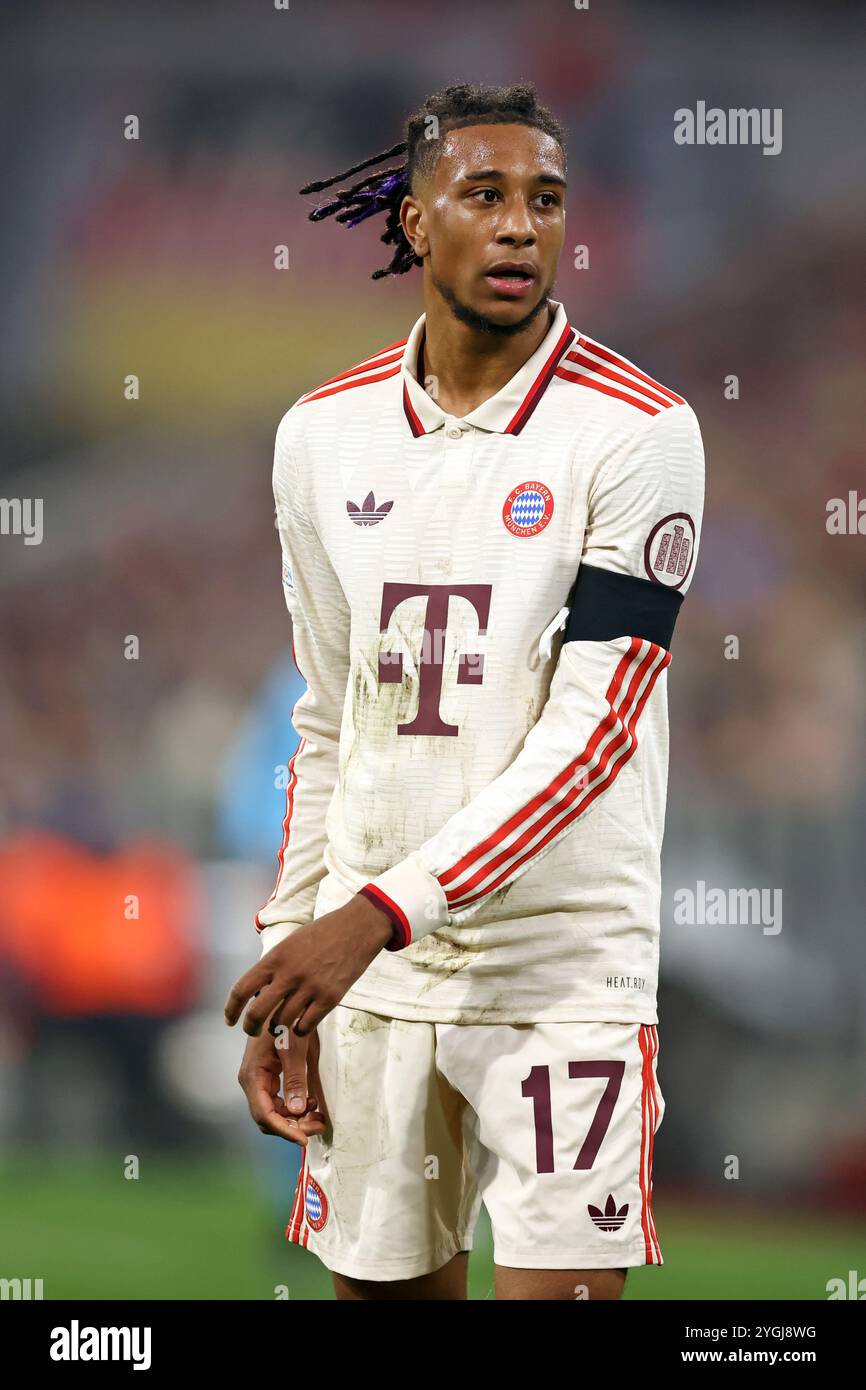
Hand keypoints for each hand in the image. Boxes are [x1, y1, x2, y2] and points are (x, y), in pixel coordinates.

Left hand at [224, 895, 393, 1037]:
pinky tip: (301, 1024)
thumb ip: (273, 967)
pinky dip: (299, 1030)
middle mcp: (289, 974)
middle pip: (257, 1013)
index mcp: (275, 958)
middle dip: (250, 1027)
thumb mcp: (289, 943)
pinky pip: (305, 1027)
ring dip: (277, 1029)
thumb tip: (256, 992)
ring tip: (280, 1025)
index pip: (241, 989)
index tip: (230, 1020)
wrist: (357, 928)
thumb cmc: (321, 934)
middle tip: (252, 1031)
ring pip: (281, 1023)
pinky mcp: (329, 998)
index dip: (231, 1009)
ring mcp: (310, 987)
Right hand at [236, 1016, 328, 1145]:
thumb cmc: (284, 1018)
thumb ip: (295, 1078)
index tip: (305, 1138)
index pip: (265, 1115)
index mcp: (253, 1075)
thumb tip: (297, 1110)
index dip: (285, 1131)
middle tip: (320, 1125)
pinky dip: (295, 1108)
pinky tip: (312, 1103)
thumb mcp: (294, 1046)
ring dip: (296, 1120)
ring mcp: (260, 1080)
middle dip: (294, 1127)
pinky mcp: (270, 1077)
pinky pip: (280, 1102)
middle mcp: (253, 1081)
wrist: (279, 998)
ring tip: (319, 1115)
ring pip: (276, 1113)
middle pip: (270, 1118)